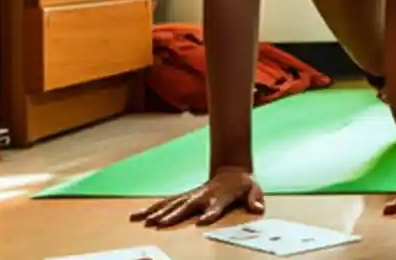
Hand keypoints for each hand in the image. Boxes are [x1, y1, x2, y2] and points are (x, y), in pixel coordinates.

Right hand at [130, 166, 263, 226]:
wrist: (231, 171)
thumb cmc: (242, 184)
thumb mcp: (253, 189)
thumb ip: (255, 198)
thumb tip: (258, 208)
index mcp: (221, 196)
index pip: (216, 207)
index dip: (210, 214)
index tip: (202, 222)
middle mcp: (202, 196)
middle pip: (187, 206)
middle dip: (174, 215)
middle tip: (160, 225)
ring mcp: (191, 195)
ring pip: (171, 204)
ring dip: (157, 212)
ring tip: (143, 222)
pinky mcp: (183, 196)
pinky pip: (165, 203)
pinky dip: (151, 209)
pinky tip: (137, 216)